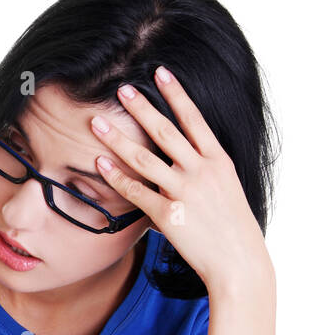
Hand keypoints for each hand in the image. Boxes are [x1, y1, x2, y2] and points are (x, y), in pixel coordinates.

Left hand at [91, 65, 270, 293]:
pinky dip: (115, 176)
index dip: (176, 94)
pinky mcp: (168, 215)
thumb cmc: (233, 228)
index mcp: (219, 161)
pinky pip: (135, 191)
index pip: (194, 119)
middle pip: (165, 131)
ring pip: (143, 158)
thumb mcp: (225, 189)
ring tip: (96, 123)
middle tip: (121, 89)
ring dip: (116, 138)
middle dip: (141, 107)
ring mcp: (184, 192)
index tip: (160, 72)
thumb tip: (180, 160)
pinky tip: (99, 162)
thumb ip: (203, 170)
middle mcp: (202, 171)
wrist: (240, 262)